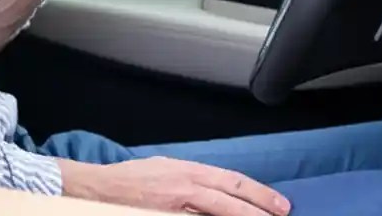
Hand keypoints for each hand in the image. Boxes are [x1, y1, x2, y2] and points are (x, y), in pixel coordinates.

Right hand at [58, 156, 290, 215]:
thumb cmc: (130, 179)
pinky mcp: (165, 215)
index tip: (279, 204)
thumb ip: (191, 182)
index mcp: (186, 170)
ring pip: (217, 211)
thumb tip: (218, 193)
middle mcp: (185, 184)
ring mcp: (176, 204)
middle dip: (260, 208)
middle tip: (283, 215)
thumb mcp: (164, 170)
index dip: (257, 193)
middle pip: (230, 197)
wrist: (98, 188)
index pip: (230, 181)